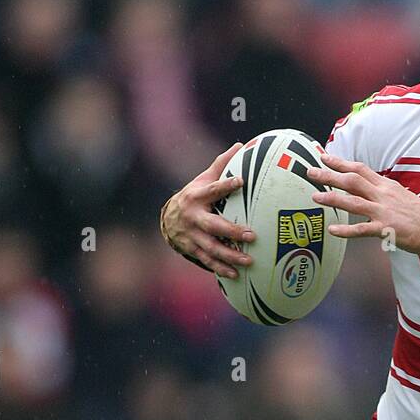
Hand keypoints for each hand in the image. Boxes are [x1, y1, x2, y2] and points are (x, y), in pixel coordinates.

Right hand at [160, 142, 256, 277]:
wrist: (168, 219)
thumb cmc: (194, 196)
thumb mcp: (203, 179)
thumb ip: (221, 165)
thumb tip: (241, 145)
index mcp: (196, 196)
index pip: (212, 189)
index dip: (225, 185)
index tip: (241, 181)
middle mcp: (193, 217)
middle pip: (213, 225)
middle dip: (232, 231)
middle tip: (252, 235)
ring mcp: (192, 236)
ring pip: (211, 248)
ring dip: (230, 256)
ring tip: (248, 261)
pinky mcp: (192, 249)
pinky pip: (207, 261)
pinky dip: (221, 268)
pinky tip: (236, 275)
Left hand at [306, 152, 419, 254]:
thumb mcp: (403, 197)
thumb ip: (385, 194)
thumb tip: (373, 192)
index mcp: (386, 186)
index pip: (360, 169)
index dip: (341, 162)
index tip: (325, 156)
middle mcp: (383, 195)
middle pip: (352, 180)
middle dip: (329, 175)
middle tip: (310, 171)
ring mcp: (384, 211)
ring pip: (353, 201)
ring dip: (332, 198)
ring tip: (315, 197)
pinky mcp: (386, 229)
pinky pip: (362, 229)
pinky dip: (346, 230)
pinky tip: (332, 230)